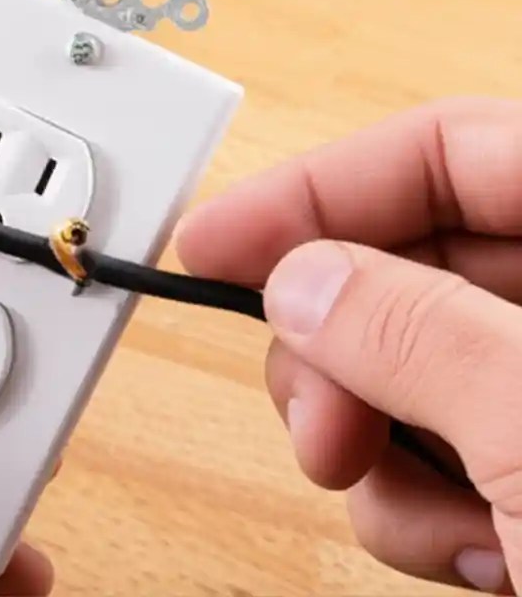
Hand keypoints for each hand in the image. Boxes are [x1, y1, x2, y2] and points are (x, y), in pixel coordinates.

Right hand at [175, 97, 521, 593]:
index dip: (321, 187)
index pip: (453, 146)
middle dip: (344, 355)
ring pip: (407, 373)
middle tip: (320, 422)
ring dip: (382, 454)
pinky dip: (425, 511)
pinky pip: (438, 458)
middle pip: (412, 267)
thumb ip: (417, 334)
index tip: (213, 243)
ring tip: (432, 515)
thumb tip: (302, 284)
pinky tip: (488, 557)